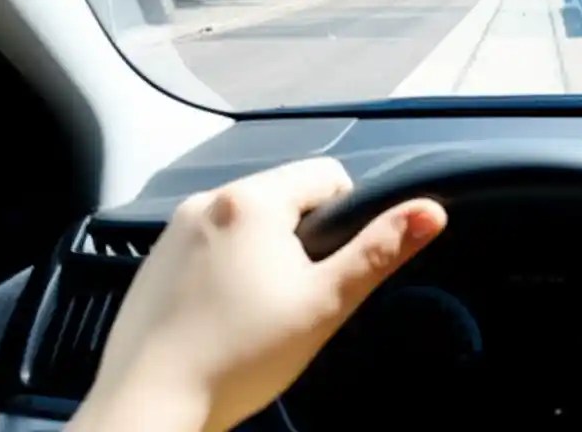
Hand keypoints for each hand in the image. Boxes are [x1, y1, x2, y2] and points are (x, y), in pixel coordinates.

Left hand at [69, 157, 446, 431]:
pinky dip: (226, 269)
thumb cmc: (240, 356)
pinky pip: (210, 244)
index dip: (344, 221)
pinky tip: (224, 316)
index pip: (327, 175)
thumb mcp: (324, 304)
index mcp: (251, 200)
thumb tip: (431, 210)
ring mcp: (174, 229)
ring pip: (248, 223)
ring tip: (258, 311)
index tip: (329, 271)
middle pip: (285, 198)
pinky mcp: (155, 259)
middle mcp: (207, 200)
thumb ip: (380, 251)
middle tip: (295, 298)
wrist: (149, 405)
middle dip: (302, 239)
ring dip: (264, 253)